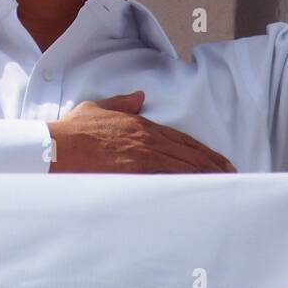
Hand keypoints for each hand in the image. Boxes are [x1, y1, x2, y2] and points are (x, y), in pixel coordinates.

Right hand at [47, 90, 236, 173]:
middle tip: (230, 173)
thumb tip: (139, 96)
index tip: (216, 159)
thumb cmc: (73, 131)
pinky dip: (185, 184)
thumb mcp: (98, 108)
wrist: (57, 146)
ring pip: (182, 166)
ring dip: (204, 174)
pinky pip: (167, 180)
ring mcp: (142, 156)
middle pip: (187, 152)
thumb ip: (121, 103)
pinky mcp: (135, 173)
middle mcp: (146, 139)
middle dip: (211, 163)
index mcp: (140, 124)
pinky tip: (198, 191)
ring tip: (222, 183)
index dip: (200, 149)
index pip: (180, 138)